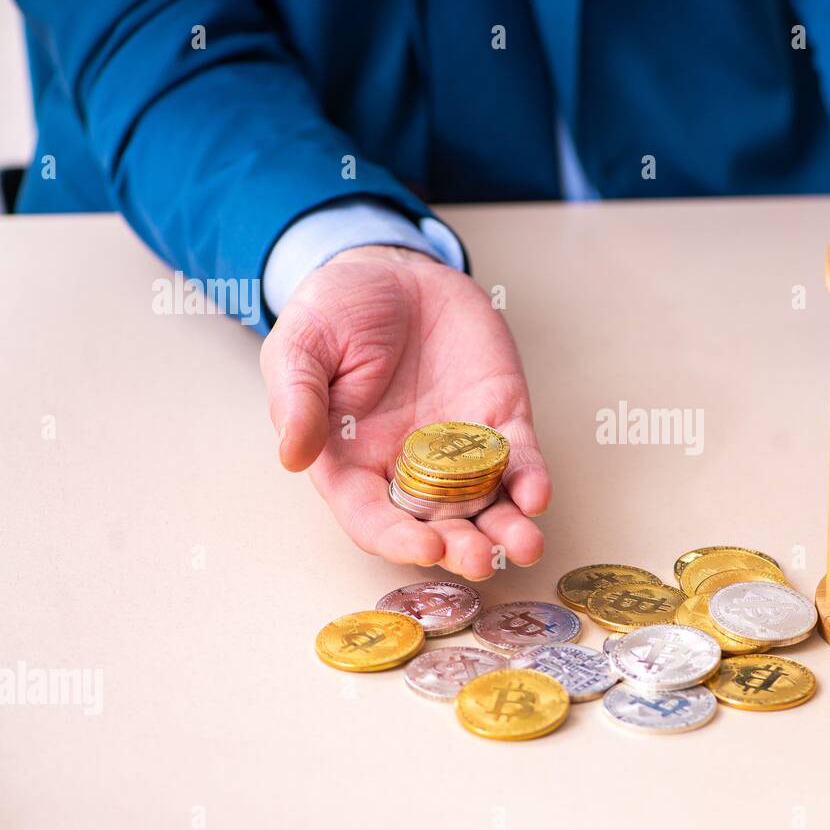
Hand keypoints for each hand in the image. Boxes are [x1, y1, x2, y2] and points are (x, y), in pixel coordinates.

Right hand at [259, 245, 549, 577]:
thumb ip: (296, 400)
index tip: (424, 546)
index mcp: (353, 464)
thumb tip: (291, 456)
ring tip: (526, 544)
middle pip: (438, 524)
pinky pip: (518, 457)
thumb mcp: (301, 346)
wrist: (393, 270)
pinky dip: (531, 479)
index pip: (374, 518)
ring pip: (486, 503)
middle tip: (481, 559)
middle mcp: (409, 468)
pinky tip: (538, 493)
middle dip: (462, 546)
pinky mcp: (497, 418)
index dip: (398, 539)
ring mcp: (459, 448)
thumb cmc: (336, 311)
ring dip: (508, 528)